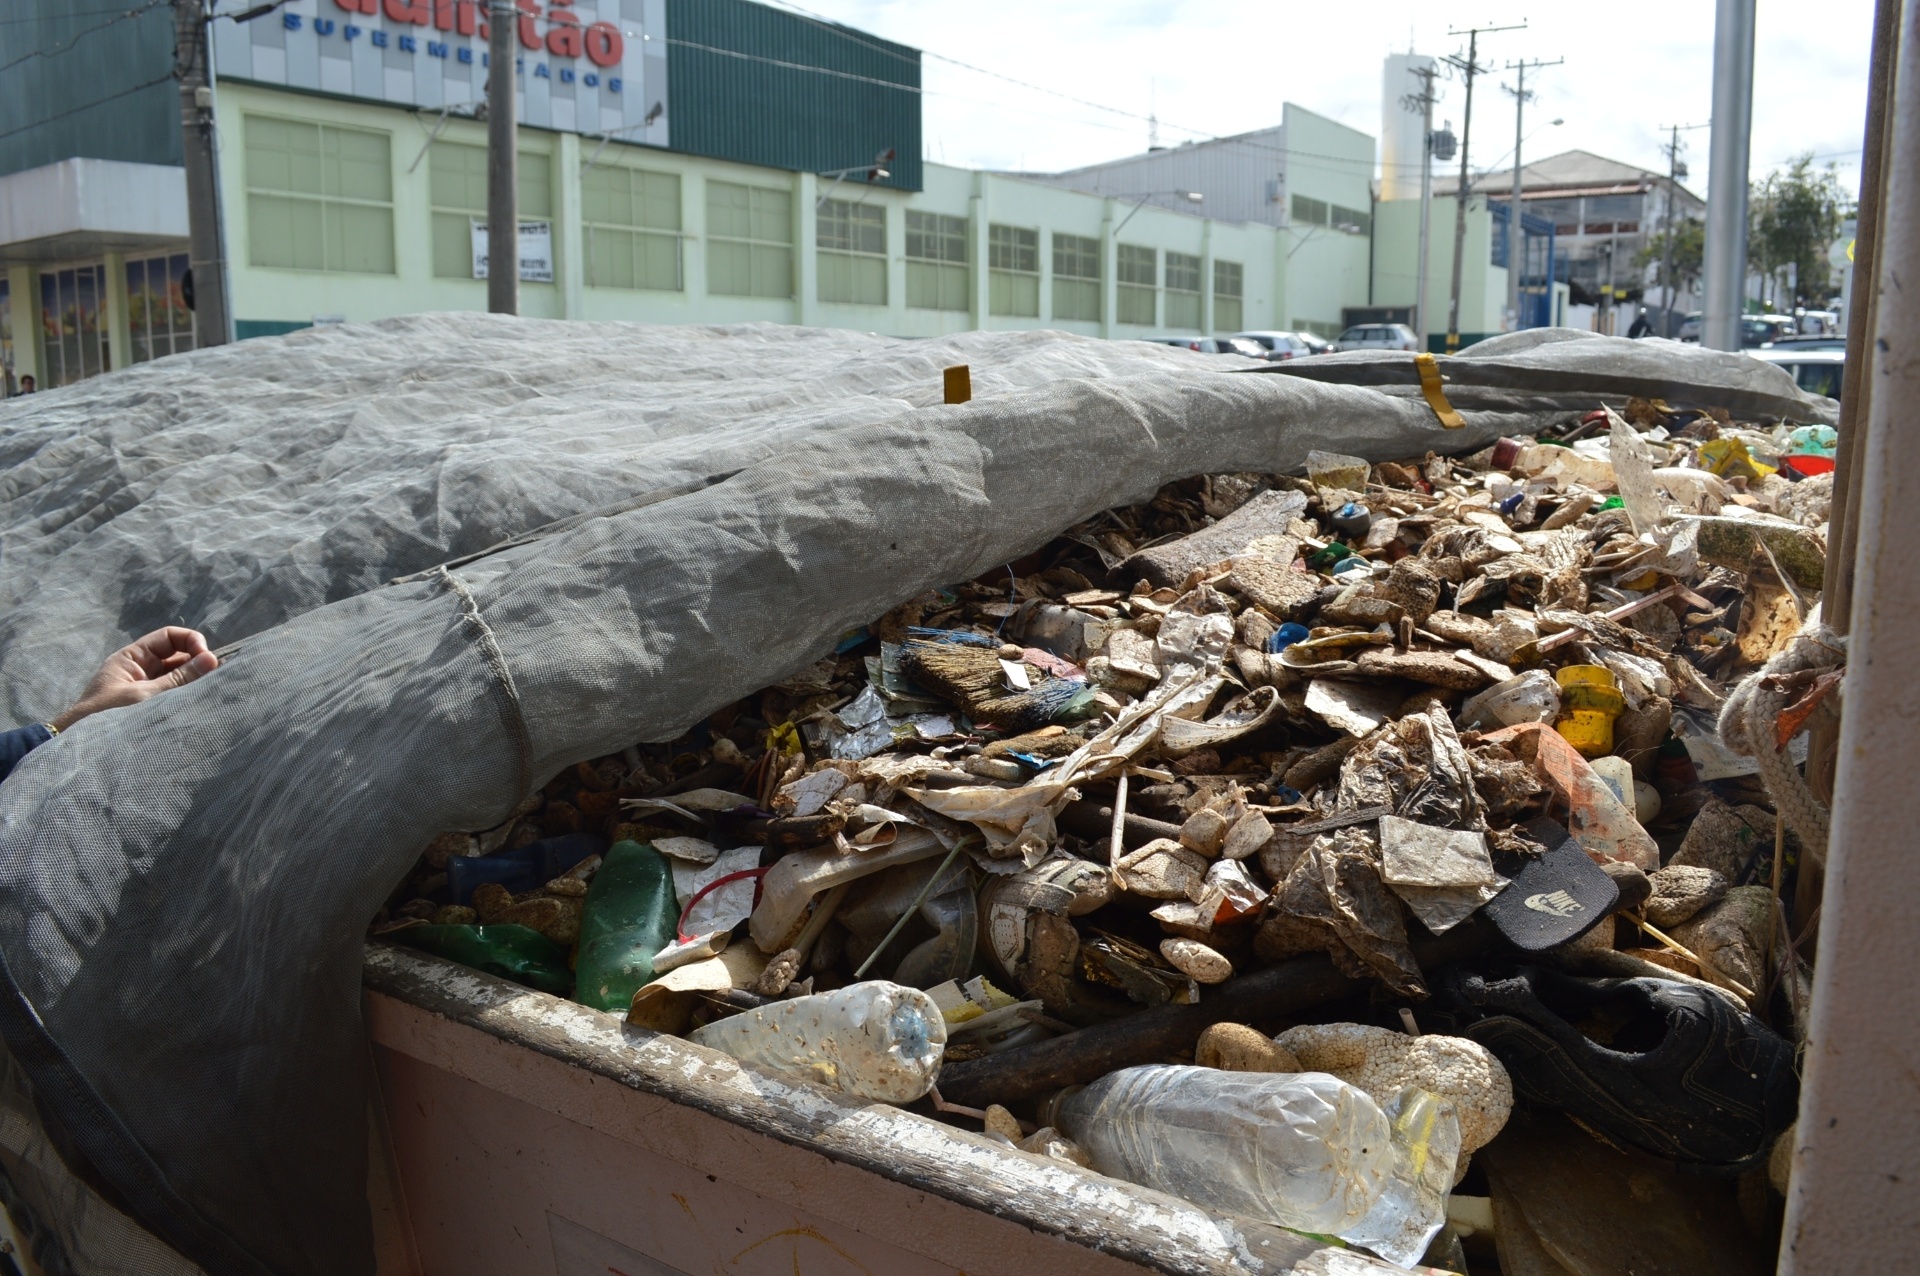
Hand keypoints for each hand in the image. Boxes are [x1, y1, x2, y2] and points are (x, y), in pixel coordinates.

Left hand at [50, 627, 218, 731]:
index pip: (169, 638)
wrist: (83, 748)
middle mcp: (140, 669)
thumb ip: (180, 678)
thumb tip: (212, 659)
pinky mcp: (152, 706)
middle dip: (197, 663)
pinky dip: (188, 695)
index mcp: (132, 658)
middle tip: (215, 676)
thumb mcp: (146, 695)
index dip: (191, 642)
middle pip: (177, 656)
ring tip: (211, 690)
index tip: (207, 658)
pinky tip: (200, 701)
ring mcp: (146, 688)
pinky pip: (174, 693)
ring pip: (178, 676)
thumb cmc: (108, 716)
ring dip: (195, 680)